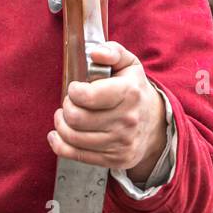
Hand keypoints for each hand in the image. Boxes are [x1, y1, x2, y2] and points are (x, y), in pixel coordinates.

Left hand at [48, 41, 166, 183]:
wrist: (156, 126)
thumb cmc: (135, 92)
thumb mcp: (129, 65)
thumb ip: (113, 52)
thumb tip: (95, 53)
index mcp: (129, 93)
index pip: (87, 96)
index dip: (73, 91)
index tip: (75, 89)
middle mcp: (126, 120)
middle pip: (76, 118)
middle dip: (66, 108)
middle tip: (70, 103)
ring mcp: (121, 142)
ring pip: (73, 138)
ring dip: (61, 125)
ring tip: (64, 117)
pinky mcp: (114, 159)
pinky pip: (76, 155)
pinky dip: (59, 145)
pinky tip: (56, 136)